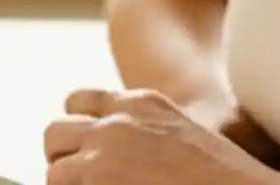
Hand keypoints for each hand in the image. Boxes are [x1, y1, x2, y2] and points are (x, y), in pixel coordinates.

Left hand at [44, 88, 279, 184]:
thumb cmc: (225, 179)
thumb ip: (147, 136)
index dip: (78, 134)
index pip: (79, 103)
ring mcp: (106, 156)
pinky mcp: (101, 181)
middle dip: (61, 160)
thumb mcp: (182, 137)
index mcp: (143, 103)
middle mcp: (118, 123)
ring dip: (66, 184)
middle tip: (83, 183)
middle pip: (54, 132)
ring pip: (54, 171)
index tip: (88, 159)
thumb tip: (118, 165)